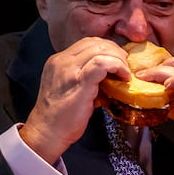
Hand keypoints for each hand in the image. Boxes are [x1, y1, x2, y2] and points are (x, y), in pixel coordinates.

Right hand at [20, 37, 127, 163]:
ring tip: (125, 72)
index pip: (87, 43)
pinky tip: (124, 77)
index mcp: (58, 61)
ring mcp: (69, 70)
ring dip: (119, 59)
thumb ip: (85, 78)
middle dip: (116, 51)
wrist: (47, 132)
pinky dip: (118, 66)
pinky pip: (102, 63)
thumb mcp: (70, 89)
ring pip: (100, 49)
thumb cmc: (61, 116)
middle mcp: (62, 61)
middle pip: (95, 43)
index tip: (119, 61)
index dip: (107, 48)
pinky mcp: (79, 81)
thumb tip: (109, 76)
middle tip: (126, 66)